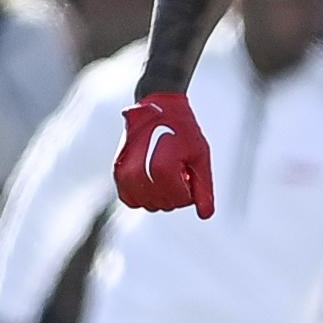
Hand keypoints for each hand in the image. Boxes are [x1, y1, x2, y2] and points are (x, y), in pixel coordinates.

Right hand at [115, 92, 215, 216]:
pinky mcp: (117, 172)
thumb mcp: (200, 157)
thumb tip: (205, 215)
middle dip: (177, 190)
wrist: (157, 107)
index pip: (182, 200)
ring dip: (160, 194)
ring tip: (163, 169)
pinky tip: (151, 179)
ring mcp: (125, 174)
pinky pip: (130, 199)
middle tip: (177, 166)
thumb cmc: (182, 130)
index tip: (188, 168)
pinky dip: (141, 195)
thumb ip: (203, 189)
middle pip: (166, 204)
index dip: (190, 187)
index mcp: (162, 170)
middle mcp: (140, 175)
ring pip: (149, 204)